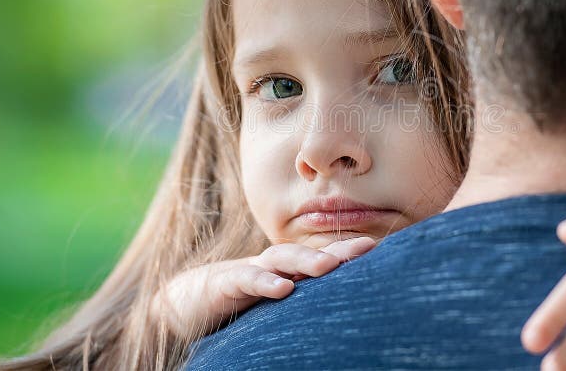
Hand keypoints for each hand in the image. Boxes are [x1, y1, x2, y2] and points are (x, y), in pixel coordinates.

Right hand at [150, 236, 375, 336]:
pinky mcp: (225, 283)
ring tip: (329, 266)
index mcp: (288, 272)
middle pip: (310, 252)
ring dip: (306, 260)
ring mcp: (250, 271)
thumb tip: (342, 317)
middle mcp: (274, 267)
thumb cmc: (238, 305)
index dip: (349, 252)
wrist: (186, 304)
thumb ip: (302, 305)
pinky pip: (247, 279)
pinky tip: (282, 288)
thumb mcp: (274, 306)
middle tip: (367, 248)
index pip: (323, 258)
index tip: (380, 249)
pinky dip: (264, 282)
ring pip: (281, 259)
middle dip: (338, 249)